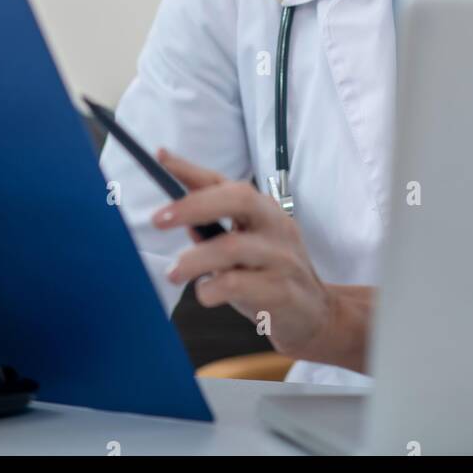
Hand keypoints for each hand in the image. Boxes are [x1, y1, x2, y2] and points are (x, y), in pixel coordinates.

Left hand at [152, 149, 338, 362]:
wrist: (314, 313)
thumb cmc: (269, 274)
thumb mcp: (243, 245)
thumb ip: (213, 230)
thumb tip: (178, 215)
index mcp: (262, 208)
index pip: (223, 181)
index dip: (191, 169)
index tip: (160, 159)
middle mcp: (275, 224)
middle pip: (237, 199)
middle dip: (193, 205)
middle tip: (158, 219)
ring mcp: (281, 256)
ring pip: (232, 247)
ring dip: (194, 260)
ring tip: (174, 273)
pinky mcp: (281, 290)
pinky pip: (237, 285)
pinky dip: (211, 289)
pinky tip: (206, 293)